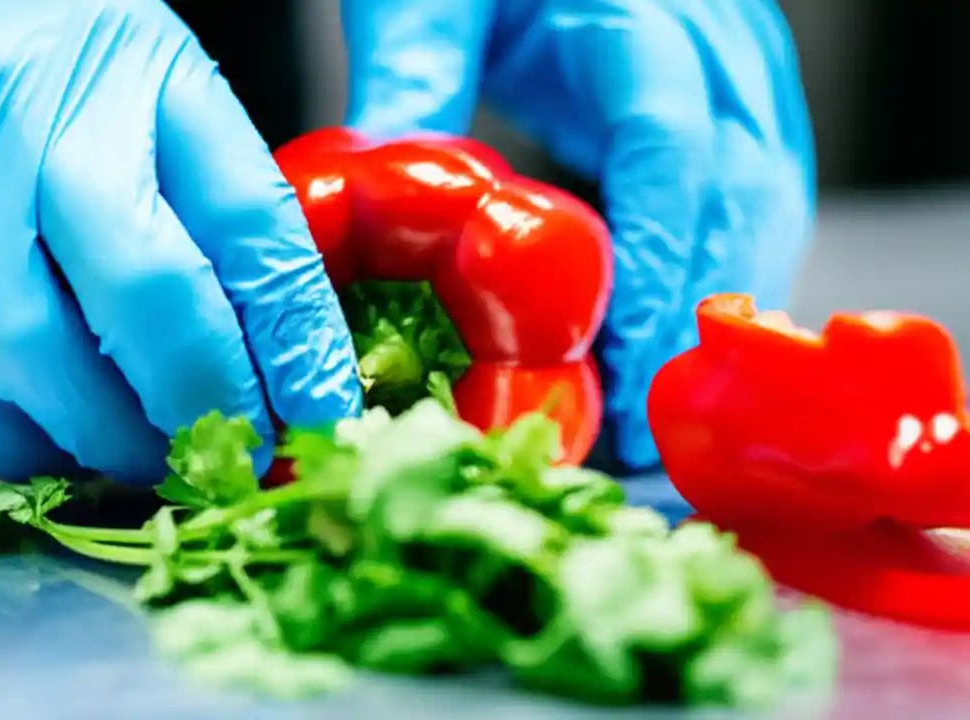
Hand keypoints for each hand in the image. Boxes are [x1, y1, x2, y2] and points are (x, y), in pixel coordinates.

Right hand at [0, 0, 360, 479]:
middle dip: (208, 404)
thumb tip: (274, 344)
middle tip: (233, 456)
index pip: (253, 222)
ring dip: (112, 439)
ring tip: (144, 458)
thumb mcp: (124, 76)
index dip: (299, 340)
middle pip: (151, 296)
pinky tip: (50, 443)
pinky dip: (16, 443)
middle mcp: (36, 117)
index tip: (323, 413)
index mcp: (139, 67)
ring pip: (44, 361)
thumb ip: (197, 185)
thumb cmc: (1, 60)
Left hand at [342, 0, 814, 468]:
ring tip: (650, 405)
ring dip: (715, 307)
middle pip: (740, 193)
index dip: (660, 258)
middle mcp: (712, 47)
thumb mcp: (437, 0)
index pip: (673, 148)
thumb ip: (415, 78)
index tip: (626, 355)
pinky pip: (756, 200)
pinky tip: (667, 339)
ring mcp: (738, 74)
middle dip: (692, 312)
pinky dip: (716, 276)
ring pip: (766, 205)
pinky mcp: (737, 104)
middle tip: (637, 419)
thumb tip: (366, 181)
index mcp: (638, 19)